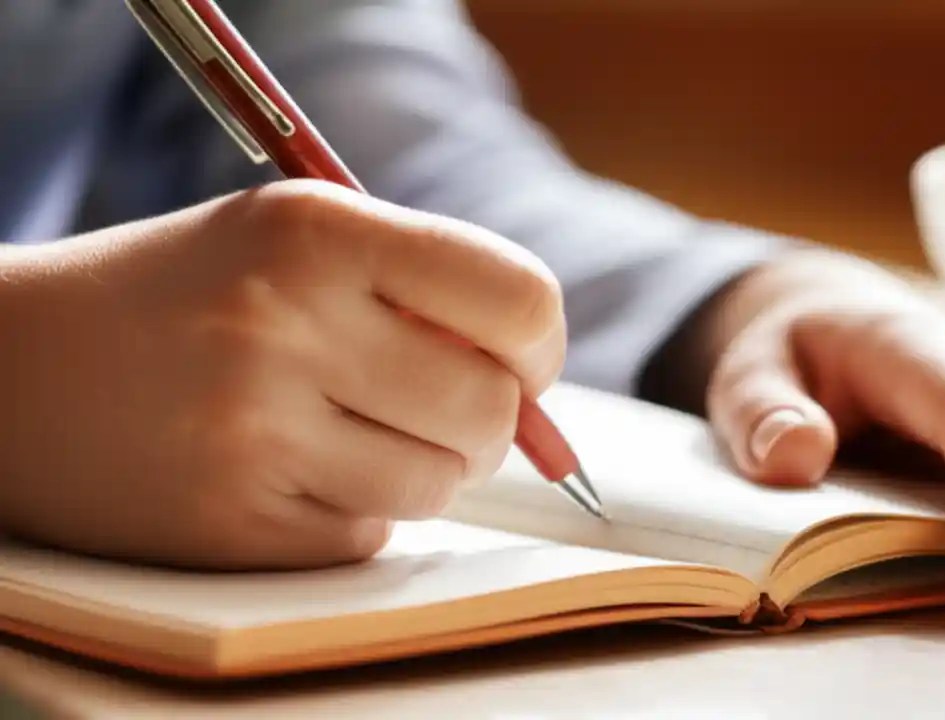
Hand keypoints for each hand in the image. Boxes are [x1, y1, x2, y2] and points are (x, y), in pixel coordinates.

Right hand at [0, 180, 564, 568]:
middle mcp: (287, 326)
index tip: (520, 359)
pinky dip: (357, 509)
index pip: (517, 298)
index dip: (538, 342)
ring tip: (346, 428)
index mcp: (318, 231)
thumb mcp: (296, 238)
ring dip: (422, 466)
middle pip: (492, 408)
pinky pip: (372, 535)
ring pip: (442, 484)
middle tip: (435, 400)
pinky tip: (289, 468)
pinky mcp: (235, 525)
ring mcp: (257, 434)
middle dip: (487, 416)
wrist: (18, 370)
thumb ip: (425, 291)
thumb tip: (544, 399)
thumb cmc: (188, 294)